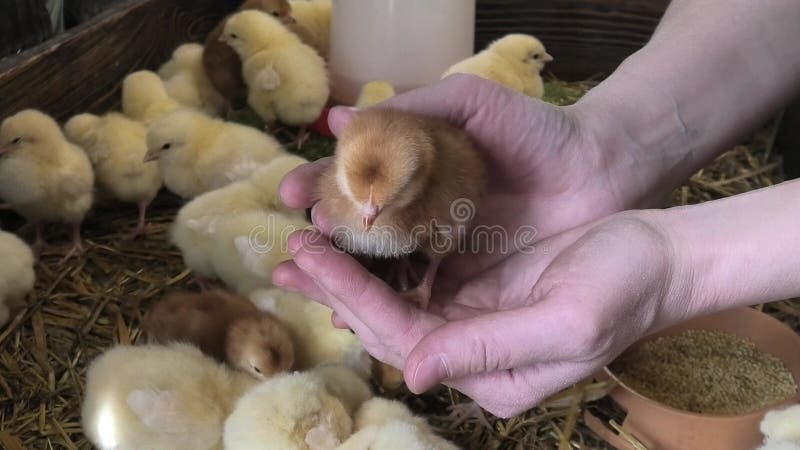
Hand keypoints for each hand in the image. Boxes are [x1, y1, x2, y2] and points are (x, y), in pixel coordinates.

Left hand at [274, 211, 695, 416]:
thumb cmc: (623, 287)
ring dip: (349, 275)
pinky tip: (352, 246)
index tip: (310, 256)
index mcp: (488, 374)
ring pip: (394, 304)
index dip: (352, 296)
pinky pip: (416, 283)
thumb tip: (411, 373)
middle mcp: (471, 355)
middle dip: (335, 286)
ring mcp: (472, 325)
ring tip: (303, 247)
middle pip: (387, 323)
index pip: (402, 335)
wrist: (657, 257)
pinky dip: (381, 264)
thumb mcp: (564, 324)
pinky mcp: (478, 295)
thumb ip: (488, 350)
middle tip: (290, 249)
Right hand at [280, 75, 656, 280]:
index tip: (291, 197)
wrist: (602, 167)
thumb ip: (412, 110)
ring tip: (305, 288)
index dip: (322, 191)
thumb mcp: (472, 107)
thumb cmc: (538, 131)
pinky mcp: (470, 286)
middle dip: (320, 249)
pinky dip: (387, 311)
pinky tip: (352, 317)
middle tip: (287, 258)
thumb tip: (337, 120)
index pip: (356, 185)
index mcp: (416, 172)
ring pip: (384, 276)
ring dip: (342, 285)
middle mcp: (422, 217)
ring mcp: (444, 254)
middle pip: (361, 239)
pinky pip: (422, 303)